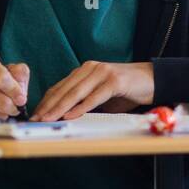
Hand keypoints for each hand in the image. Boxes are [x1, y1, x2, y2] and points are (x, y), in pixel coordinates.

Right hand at [0, 55, 29, 118]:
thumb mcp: (10, 71)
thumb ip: (20, 74)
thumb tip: (21, 92)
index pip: (1, 77)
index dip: (14, 90)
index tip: (21, 100)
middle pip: (0, 99)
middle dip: (12, 106)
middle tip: (15, 108)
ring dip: (2, 114)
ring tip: (3, 110)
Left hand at [32, 61, 153, 120]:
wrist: (153, 80)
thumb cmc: (126, 90)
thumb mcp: (101, 96)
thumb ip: (84, 102)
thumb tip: (65, 117)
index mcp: (84, 70)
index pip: (59, 87)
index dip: (46, 102)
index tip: (35, 115)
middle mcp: (90, 68)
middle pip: (64, 89)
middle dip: (48, 106)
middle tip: (36, 120)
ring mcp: (101, 73)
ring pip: (75, 92)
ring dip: (60, 108)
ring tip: (48, 119)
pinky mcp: (113, 81)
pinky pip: (93, 97)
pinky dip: (81, 107)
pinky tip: (70, 115)